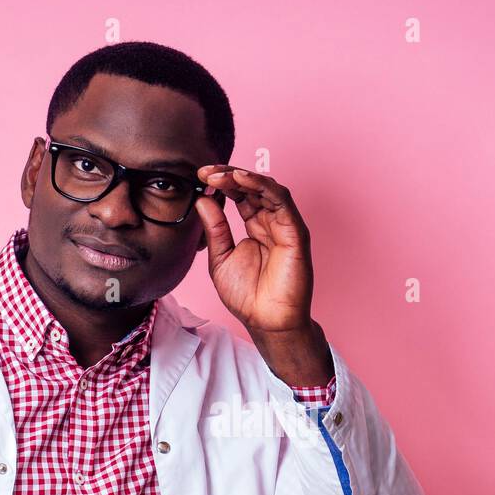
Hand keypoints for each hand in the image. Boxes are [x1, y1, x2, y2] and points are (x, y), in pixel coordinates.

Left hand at [195, 166, 333, 385]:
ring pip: (267, 188)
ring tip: (220, 174)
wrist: (267, 322)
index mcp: (255, 225)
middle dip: (228, 175)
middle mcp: (271, 221)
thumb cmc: (248, 296)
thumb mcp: (220, 258)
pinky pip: (281, 201)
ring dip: (243, 176)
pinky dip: (262, 186)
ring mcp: (284, 225)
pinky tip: (242, 180)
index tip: (199, 176)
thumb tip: (203, 200)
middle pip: (252, 187)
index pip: (240, 194)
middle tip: (205, 172)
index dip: (221, 182)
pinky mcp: (295, 232)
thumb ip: (214, 229)